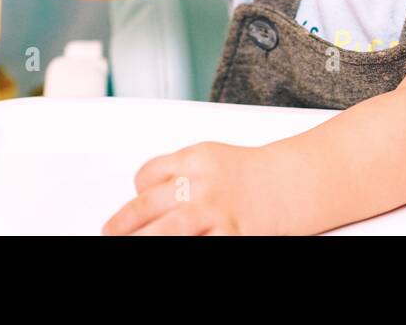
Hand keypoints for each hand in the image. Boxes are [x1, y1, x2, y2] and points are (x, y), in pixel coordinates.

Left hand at [101, 142, 290, 235]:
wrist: (294, 181)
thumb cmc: (251, 173)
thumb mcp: (212, 160)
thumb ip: (182, 174)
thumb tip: (147, 196)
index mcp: (196, 157)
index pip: (149, 174)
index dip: (137, 192)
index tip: (133, 204)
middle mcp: (203, 182)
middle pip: (149, 203)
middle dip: (123, 222)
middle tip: (111, 232)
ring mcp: (216, 210)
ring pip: (167, 229)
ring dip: (142, 237)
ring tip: (126, 242)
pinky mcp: (232, 233)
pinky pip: (200, 245)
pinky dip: (184, 247)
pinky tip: (176, 247)